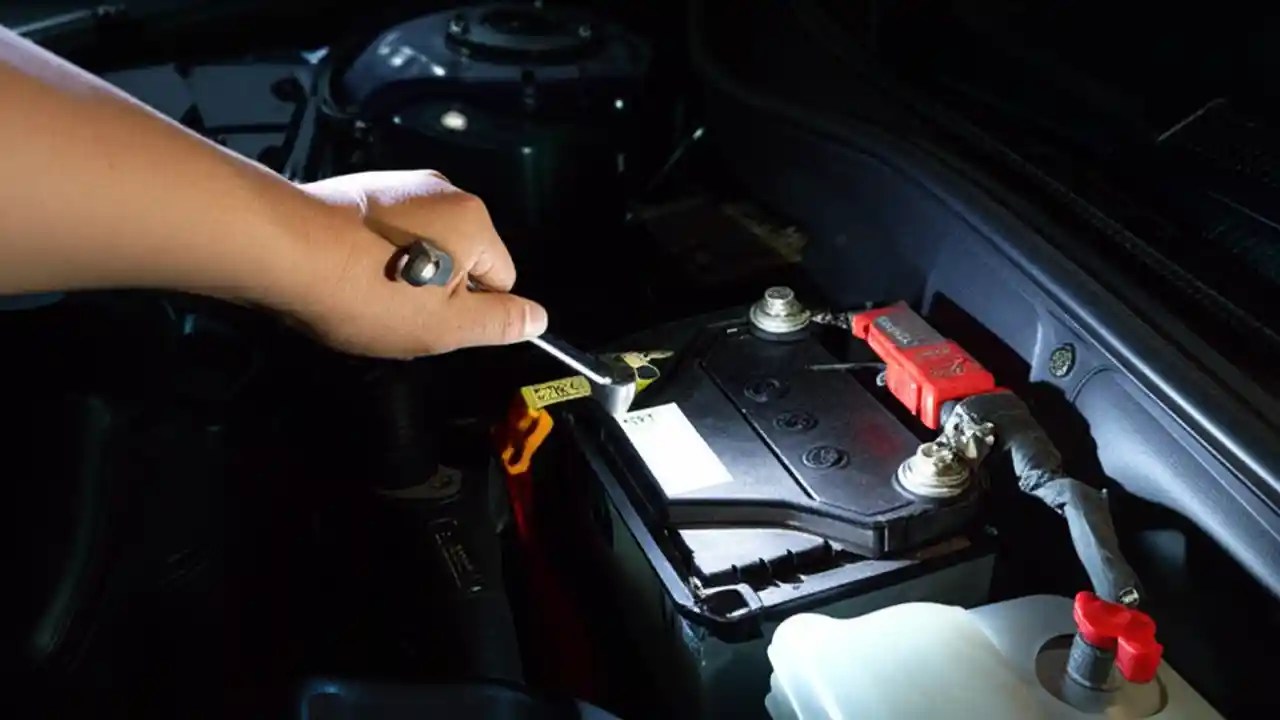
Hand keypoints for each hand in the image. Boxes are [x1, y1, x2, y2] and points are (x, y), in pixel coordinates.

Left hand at [277, 170, 546, 357]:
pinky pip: (386, 233)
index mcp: (475, 220)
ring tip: (365, 293)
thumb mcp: (446, 326)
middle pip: (462, 257)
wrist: (282, 249)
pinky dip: (374, 255)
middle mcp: (443, 190)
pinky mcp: (360, 190)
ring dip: (403, 272)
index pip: (502, 279)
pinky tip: (346, 273)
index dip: (471, 311)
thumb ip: (500, 322)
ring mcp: (398, 186)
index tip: (431, 322)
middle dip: (437, 289)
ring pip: (422, 245)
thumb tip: (539, 318)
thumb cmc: (370, 293)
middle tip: (396, 312)